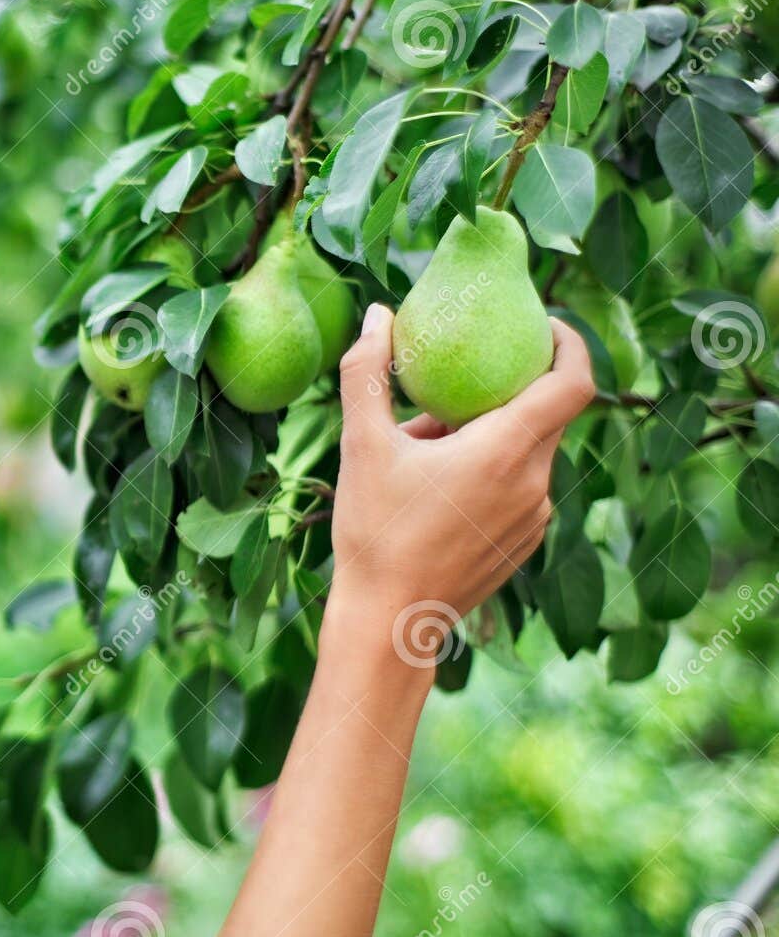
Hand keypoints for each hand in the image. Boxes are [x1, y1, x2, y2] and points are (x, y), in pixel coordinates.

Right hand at [329, 303, 594, 659]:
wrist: (388, 622)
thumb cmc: (376, 533)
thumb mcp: (361, 446)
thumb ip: (368, 374)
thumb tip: (377, 314)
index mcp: (508, 450)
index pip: (574, 381)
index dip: (570, 343)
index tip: (543, 325)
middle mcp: (535, 482)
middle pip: (544, 414)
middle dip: (506, 390)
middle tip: (456, 384)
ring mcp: (534, 519)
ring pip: (527, 454)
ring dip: (491, 435)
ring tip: (427, 447)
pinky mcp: (523, 545)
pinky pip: (519, 490)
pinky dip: (490, 473)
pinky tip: (436, 488)